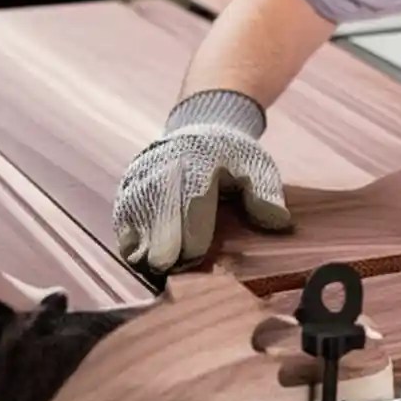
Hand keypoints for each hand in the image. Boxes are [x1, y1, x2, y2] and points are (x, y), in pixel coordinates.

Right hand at [112, 91, 290, 271]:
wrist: (202, 129)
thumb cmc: (234, 158)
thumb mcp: (258, 168)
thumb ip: (266, 195)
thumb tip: (278, 222)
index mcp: (199, 162)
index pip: (190, 202)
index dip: (189, 235)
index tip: (193, 259)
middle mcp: (162, 167)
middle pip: (156, 213)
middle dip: (163, 247)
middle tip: (173, 271)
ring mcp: (140, 177)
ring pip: (133, 218)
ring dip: (144, 248)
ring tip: (159, 270)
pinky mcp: (127, 188)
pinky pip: (121, 219)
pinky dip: (130, 242)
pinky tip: (144, 259)